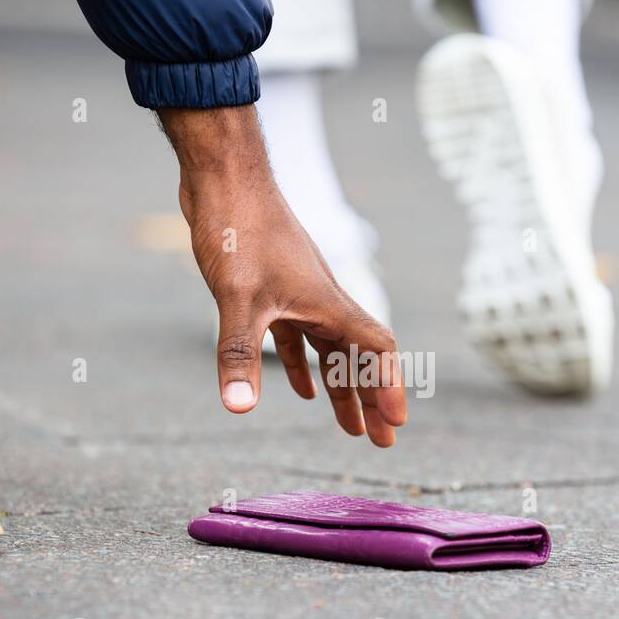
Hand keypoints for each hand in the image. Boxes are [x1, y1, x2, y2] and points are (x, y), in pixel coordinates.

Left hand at [159, 106, 406, 446]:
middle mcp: (322, 299)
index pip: (376, 351)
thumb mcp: (237, 298)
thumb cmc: (239, 228)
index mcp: (327, 303)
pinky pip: (299, 336)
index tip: (395, 424)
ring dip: (340, 389)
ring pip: (331, 351)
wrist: (223, 175)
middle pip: (358, 359)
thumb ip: (240, 353)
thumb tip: (239, 408)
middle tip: (381, 443)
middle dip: (371, 402)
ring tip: (349, 428)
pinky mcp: (272, 287)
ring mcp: (298, 293)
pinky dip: (304, 365)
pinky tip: (299, 391)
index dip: (389, 388)